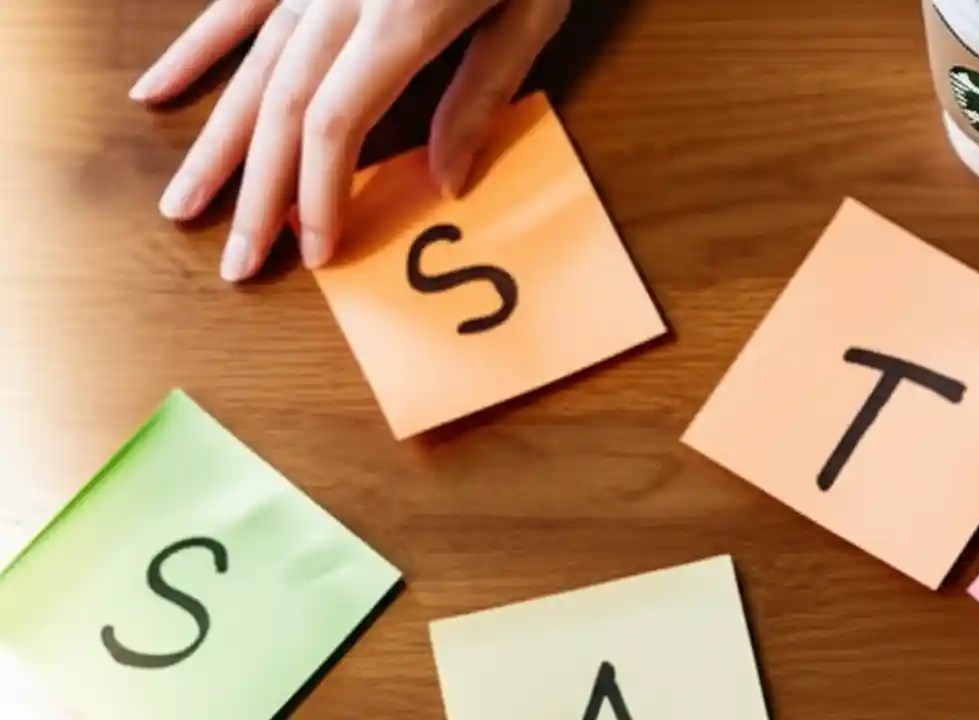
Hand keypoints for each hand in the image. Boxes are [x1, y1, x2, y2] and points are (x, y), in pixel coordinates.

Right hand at [130, 0, 568, 281]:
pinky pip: (237, 8)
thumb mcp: (529, 12)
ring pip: (251, 68)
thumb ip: (482, 94)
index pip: (336, 123)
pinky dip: (196, 51)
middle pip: (283, 109)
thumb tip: (446, 181)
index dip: (319, 194)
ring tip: (182, 207)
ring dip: (217, 144)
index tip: (315, 253)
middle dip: (258, 194)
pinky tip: (155, 93)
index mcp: (401, 17)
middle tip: (236, 266)